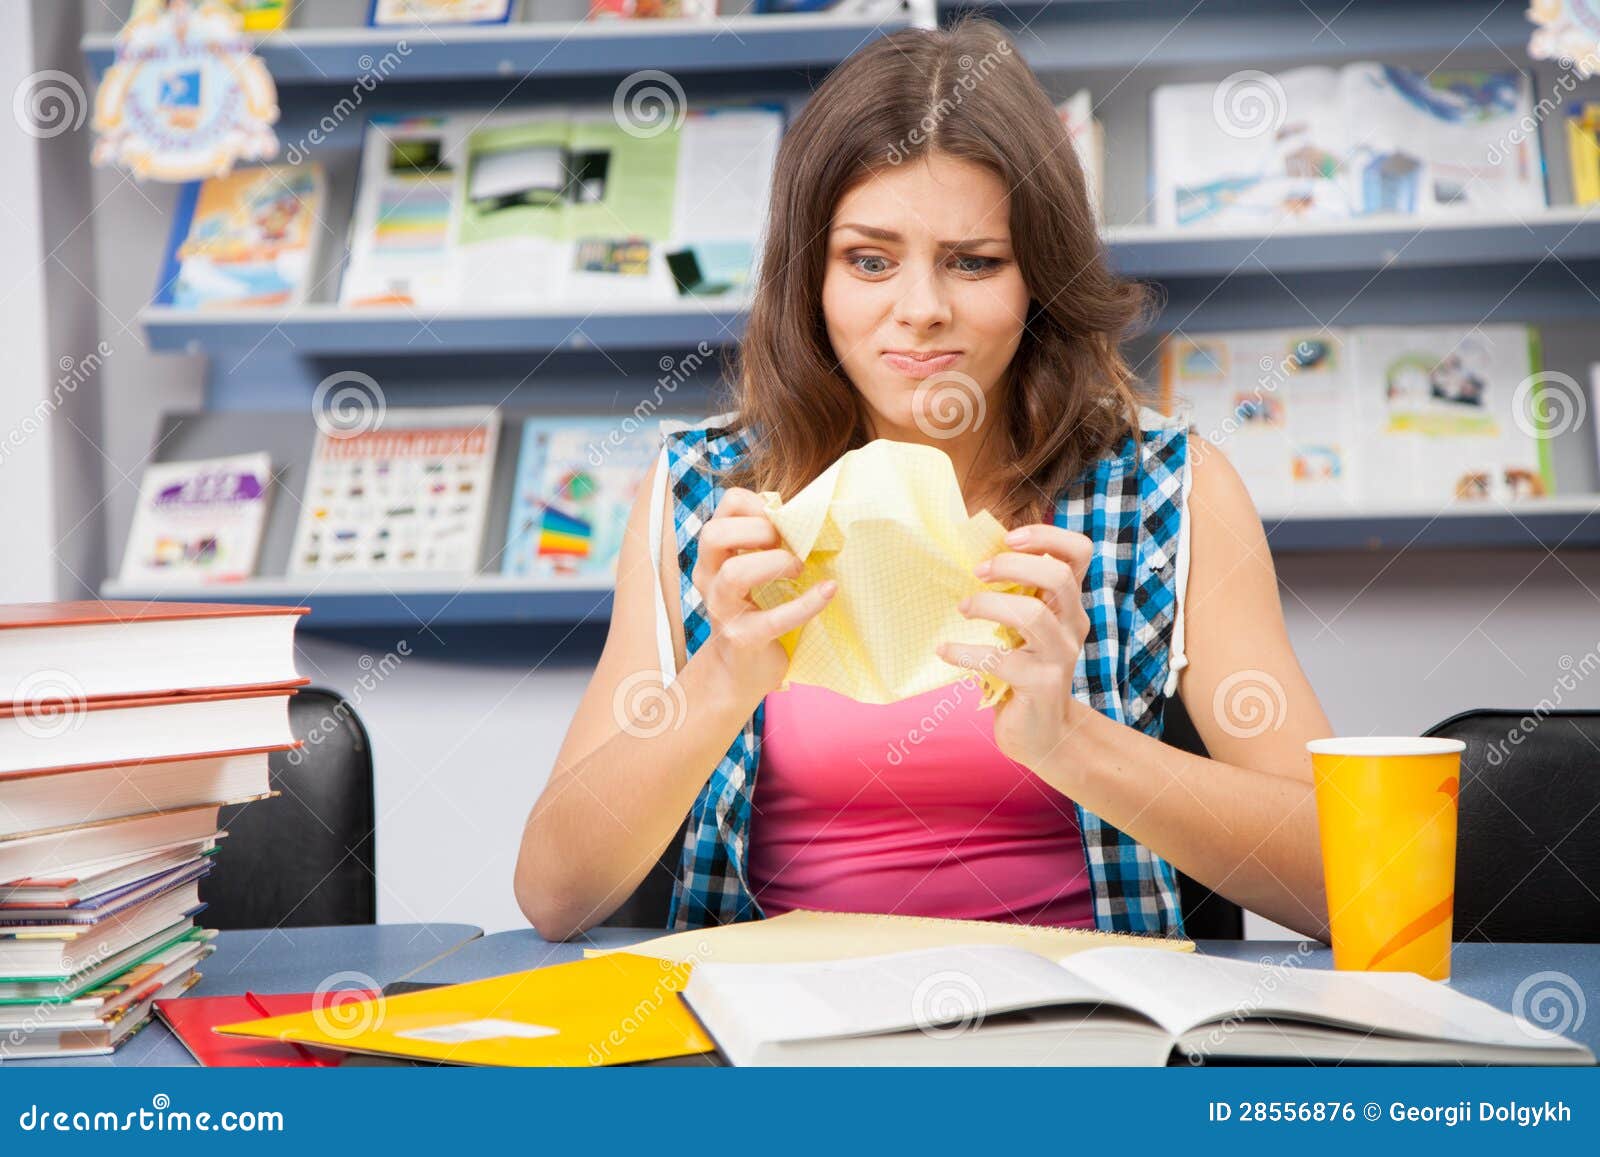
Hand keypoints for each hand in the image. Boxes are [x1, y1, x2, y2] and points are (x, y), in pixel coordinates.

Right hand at [691, 487, 835, 699]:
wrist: (739, 671)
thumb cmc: (754, 611)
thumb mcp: (751, 572)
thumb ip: (765, 543)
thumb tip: (806, 514)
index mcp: (713, 555)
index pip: (725, 506)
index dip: (757, 504)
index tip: (781, 520)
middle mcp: (708, 578)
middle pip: (714, 534)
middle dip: (758, 530)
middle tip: (786, 544)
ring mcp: (722, 609)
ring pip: (734, 573)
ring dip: (774, 563)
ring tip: (798, 568)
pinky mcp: (744, 638)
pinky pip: (775, 618)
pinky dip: (807, 603)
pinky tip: (828, 590)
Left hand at [937, 524, 1092, 772]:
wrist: (1043, 734)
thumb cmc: (1023, 671)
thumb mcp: (1025, 629)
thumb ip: (1015, 596)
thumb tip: (970, 558)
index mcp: (1067, 604)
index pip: (1079, 553)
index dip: (1047, 536)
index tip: (1008, 538)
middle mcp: (1072, 625)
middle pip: (1058, 577)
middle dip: (1012, 566)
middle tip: (978, 573)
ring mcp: (1060, 656)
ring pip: (1033, 615)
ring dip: (989, 605)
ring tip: (963, 609)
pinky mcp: (1040, 686)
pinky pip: (1000, 660)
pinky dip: (965, 652)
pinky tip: (945, 650)